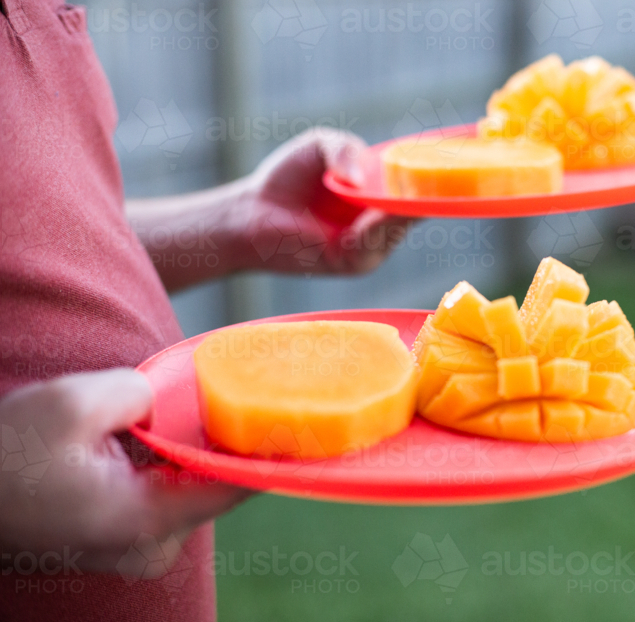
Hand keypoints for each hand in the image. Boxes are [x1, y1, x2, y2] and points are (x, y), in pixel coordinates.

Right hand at [0, 369, 250, 575]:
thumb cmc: (2, 459)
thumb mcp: (72, 405)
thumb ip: (139, 393)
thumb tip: (169, 398)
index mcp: (146, 521)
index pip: (235, 484)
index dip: (270, 448)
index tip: (302, 419)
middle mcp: (151, 547)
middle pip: (212, 481)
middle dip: (216, 434)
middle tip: (224, 390)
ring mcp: (137, 548)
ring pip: (186, 484)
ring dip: (182, 446)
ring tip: (160, 414)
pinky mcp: (123, 539)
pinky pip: (162, 493)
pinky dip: (163, 462)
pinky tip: (144, 434)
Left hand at [126, 127, 415, 290]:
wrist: (252, 211)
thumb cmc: (288, 179)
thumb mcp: (320, 147)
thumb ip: (344, 149)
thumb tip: (364, 178)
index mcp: (381, 195)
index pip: (419, 187)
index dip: (438, 177)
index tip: (462, 163)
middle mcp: (382, 222)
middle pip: (418, 209)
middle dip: (429, 194)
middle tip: (444, 177)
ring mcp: (371, 245)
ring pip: (397, 228)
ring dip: (400, 212)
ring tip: (398, 195)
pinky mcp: (353, 263)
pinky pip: (373, 246)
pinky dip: (375, 229)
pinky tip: (371, 216)